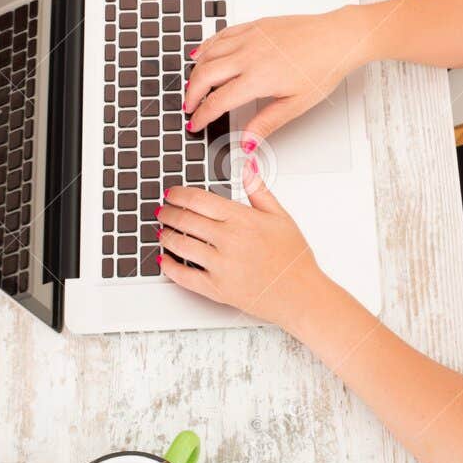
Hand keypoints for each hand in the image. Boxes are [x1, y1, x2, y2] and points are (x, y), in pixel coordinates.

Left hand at [156, 161, 327, 327]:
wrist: (301, 294)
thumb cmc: (293, 259)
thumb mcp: (281, 217)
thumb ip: (259, 190)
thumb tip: (247, 167)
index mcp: (242, 219)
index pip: (199, 200)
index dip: (179, 194)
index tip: (171, 193)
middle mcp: (228, 240)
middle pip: (185, 220)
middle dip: (168, 213)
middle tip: (162, 211)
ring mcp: (220, 266)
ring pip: (180, 245)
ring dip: (165, 236)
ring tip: (162, 231)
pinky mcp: (216, 289)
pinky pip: (183, 276)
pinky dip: (169, 267)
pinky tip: (164, 260)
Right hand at [182, 7, 368, 143]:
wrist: (338, 38)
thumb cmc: (323, 67)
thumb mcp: (296, 104)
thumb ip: (266, 123)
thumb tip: (247, 144)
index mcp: (257, 78)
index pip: (217, 101)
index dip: (202, 115)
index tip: (195, 123)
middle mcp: (248, 55)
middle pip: (204, 75)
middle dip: (191, 93)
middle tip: (189, 106)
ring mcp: (250, 37)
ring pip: (209, 53)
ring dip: (196, 70)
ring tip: (194, 85)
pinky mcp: (255, 25)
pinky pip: (221, 34)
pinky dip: (207, 46)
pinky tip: (202, 54)